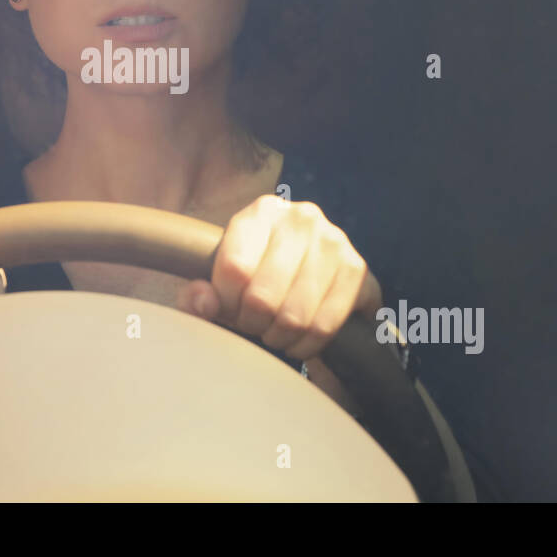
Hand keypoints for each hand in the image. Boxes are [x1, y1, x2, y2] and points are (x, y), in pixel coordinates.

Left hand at [174, 195, 380, 360]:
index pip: (233, 269)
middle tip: (254, 325)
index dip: (226, 304)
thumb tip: (203, 301)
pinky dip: (307, 345)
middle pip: (262, 297)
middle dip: (252, 324)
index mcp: (262, 212)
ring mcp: (335, 242)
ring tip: (274, 332)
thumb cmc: (258, 278)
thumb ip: (198, 296)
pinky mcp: (358, 271)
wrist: (314, 278)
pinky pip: (324, 326)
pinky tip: (300, 340)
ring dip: (279, 337)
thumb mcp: (222, 282)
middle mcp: (302, 218)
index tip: (230, 310)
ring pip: (294, 316)